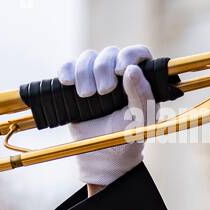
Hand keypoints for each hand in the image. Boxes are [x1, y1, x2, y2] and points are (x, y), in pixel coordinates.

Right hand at [56, 45, 153, 188]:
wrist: (101, 157)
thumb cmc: (126, 138)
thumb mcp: (141, 119)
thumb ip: (142, 94)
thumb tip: (132, 69)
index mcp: (139, 79)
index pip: (138, 53)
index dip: (129, 55)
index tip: (121, 69)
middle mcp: (118, 74)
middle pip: (109, 54)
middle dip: (103, 69)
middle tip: (103, 91)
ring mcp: (96, 77)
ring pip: (88, 57)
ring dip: (84, 72)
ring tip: (86, 95)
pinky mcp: (76, 83)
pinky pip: (69, 66)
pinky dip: (67, 71)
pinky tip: (68, 82)